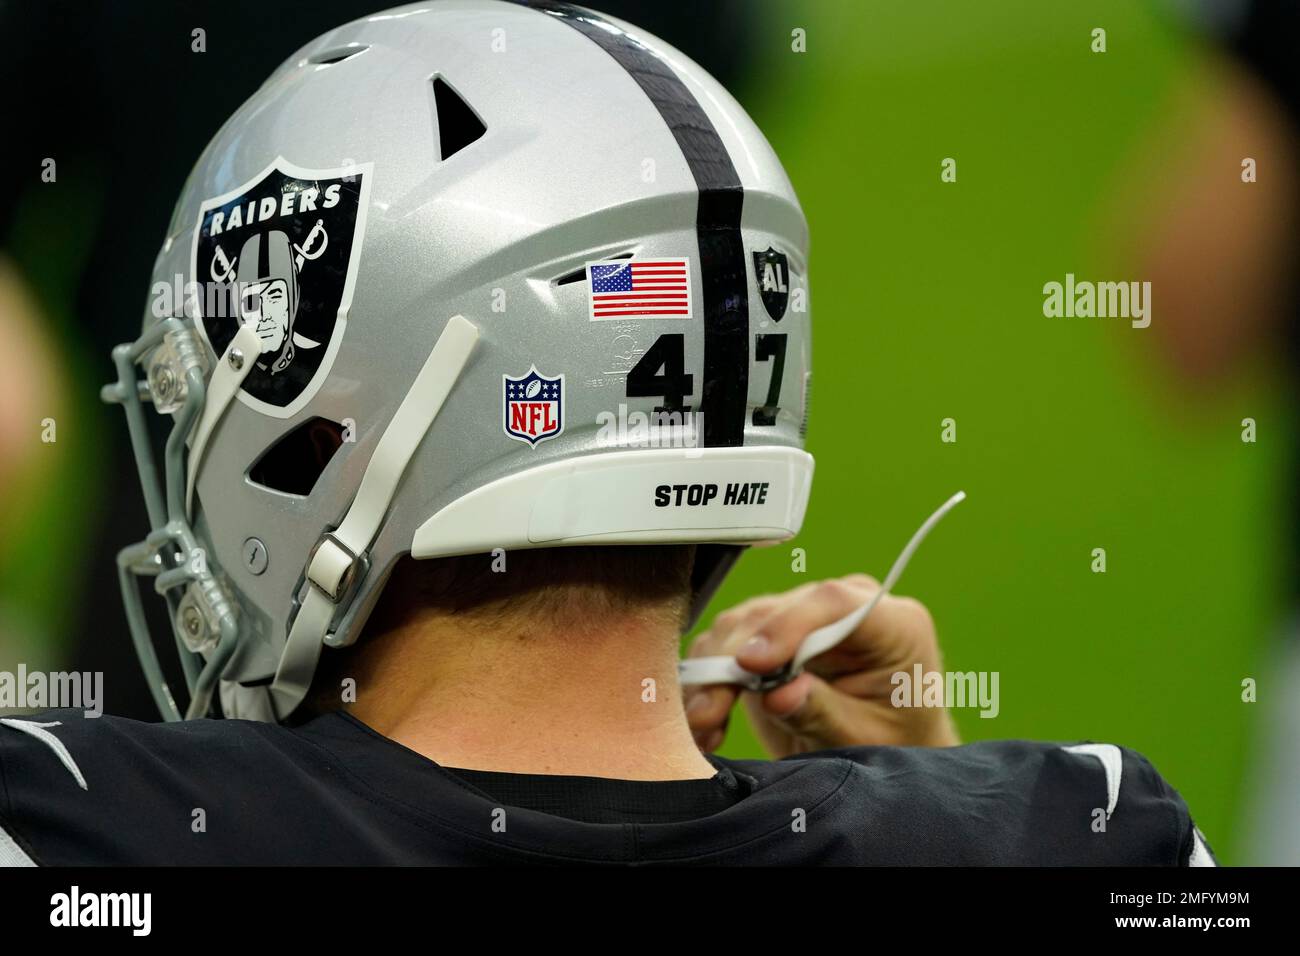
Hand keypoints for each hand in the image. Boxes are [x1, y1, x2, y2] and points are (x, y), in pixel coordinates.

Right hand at [684, 575, 959, 756]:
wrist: (882, 750)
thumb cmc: (889, 744)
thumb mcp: (864, 739)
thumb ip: (822, 713)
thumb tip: (775, 694)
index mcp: (893, 624)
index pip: (834, 603)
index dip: (787, 626)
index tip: (750, 664)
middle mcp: (845, 608)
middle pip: (774, 613)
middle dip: (733, 662)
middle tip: (707, 713)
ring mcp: (803, 615)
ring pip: (740, 625)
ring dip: (712, 674)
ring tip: (705, 725)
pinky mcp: (770, 633)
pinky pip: (726, 644)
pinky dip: (708, 680)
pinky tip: (708, 721)